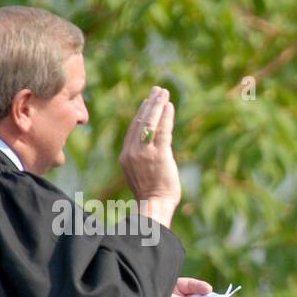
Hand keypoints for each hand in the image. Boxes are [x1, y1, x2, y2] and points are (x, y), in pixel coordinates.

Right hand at [120, 86, 181, 226]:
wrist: (154, 205)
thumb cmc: (150, 194)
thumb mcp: (139, 174)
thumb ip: (142, 158)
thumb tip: (152, 150)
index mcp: (126, 156)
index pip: (133, 129)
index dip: (141, 114)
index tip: (147, 102)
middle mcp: (132, 151)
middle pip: (140, 121)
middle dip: (149, 104)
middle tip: (157, 91)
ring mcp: (145, 152)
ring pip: (150, 122)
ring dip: (158, 105)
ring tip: (164, 93)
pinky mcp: (159, 155)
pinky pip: (163, 131)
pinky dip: (166, 117)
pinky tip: (170, 106)